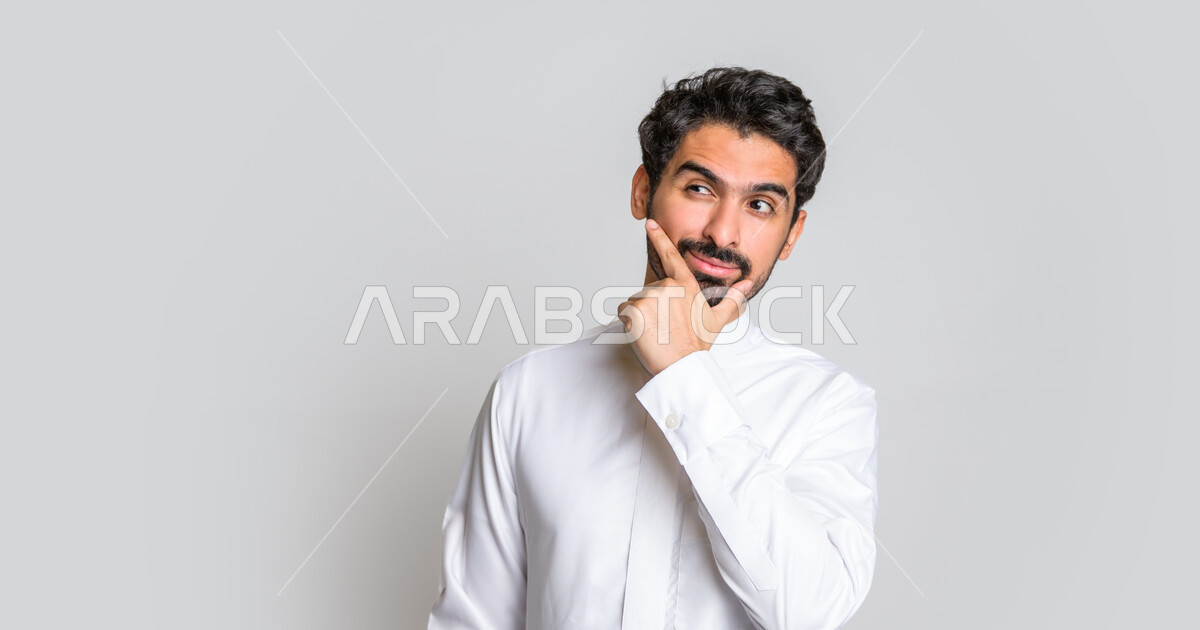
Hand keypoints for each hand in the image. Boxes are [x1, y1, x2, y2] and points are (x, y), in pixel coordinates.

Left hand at [617, 219, 752, 374]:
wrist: (682, 367)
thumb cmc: (697, 345)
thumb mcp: (716, 320)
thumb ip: (732, 299)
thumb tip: (748, 283)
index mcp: (685, 285)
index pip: (670, 256)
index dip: (659, 238)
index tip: (649, 224)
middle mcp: (667, 286)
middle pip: (648, 290)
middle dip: (652, 308)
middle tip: (665, 327)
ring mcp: (650, 296)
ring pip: (635, 301)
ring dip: (640, 316)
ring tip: (656, 332)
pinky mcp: (634, 309)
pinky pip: (623, 311)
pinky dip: (628, 323)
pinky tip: (644, 334)